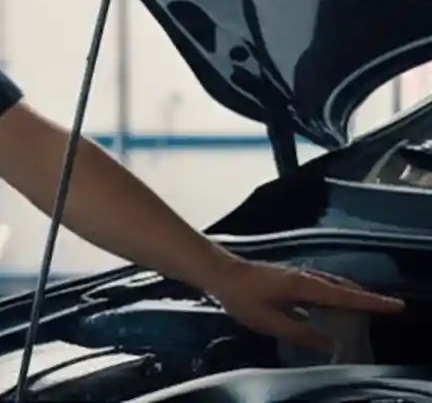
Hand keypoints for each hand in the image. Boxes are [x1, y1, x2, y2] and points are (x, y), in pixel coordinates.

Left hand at [205, 256, 403, 350]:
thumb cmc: (243, 297)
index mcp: (306, 286)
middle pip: (344, 287)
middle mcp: (307, 277)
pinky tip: (331, 303)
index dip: (371, 303)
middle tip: (386, 308)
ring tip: (365, 306)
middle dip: (366, 298)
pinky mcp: (289, 277)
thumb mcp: (271, 322)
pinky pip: (321, 284)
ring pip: (332, 284)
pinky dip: (335, 292)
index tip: (395, 306)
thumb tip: (331, 343)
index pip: (346, 297)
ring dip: (351, 294)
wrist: (219, 272)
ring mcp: (298, 274)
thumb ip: (302, 333)